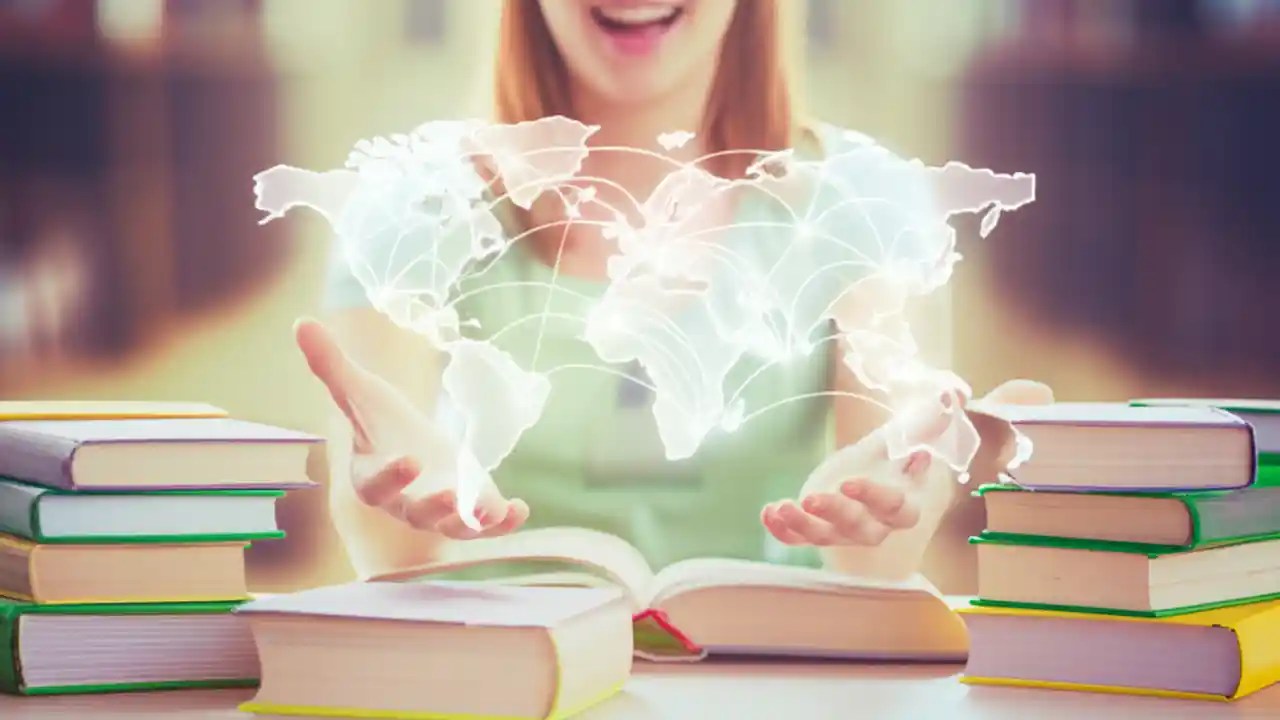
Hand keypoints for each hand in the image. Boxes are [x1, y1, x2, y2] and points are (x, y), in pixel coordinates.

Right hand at [295, 318, 527, 538]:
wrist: (411, 444)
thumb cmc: (381, 421)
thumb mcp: (360, 391)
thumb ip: (332, 365)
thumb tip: (301, 322)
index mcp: (370, 478)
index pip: (375, 484)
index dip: (390, 476)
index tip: (409, 458)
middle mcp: (403, 503)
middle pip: (415, 513)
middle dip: (434, 507)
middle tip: (450, 494)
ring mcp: (437, 513)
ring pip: (451, 527)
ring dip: (471, 522)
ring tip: (493, 510)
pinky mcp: (467, 513)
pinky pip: (484, 527)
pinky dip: (502, 523)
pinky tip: (519, 509)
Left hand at [761, 379, 1052, 547]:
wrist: (877, 478)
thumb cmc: (907, 455)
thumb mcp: (931, 428)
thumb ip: (967, 410)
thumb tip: (1034, 389)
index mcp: (908, 499)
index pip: (904, 506)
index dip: (891, 494)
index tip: (888, 467)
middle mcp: (878, 521)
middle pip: (866, 527)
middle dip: (844, 512)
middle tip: (821, 494)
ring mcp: (847, 526)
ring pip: (829, 535)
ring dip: (806, 524)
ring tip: (785, 506)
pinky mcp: (819, 525)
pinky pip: (802, 535)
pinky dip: (784, 528)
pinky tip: (768, 513)